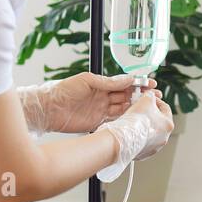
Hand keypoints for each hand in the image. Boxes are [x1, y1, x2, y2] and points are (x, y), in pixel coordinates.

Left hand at [23, 73, 157, 134]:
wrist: (48, 109)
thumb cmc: (62, 90)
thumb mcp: (87, 81)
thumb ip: (108, 82)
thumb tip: (127, 79)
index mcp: (101, 84)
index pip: (124, 83)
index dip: (138, 83)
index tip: (150, 83)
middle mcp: (103, 97)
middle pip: (127, 97)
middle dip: (141, 97)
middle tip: (154, 98)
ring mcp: (101, 110)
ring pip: (123, 109)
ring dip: (135, 109)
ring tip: (147, 109)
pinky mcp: (97, 122)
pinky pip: (115, 121)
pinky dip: (125, 120)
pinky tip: (134, 120)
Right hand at [93, 91, 173, 180]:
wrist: (125, 137)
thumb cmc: (137, 121)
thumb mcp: (146, 100)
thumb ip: (150, 96)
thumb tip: (150, 95)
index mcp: (169, 125)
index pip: (165, 108)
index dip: (155, 100)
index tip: (148, 98)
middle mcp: (164, 138)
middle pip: (157, 121)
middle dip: (148, 113)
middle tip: (139, 108)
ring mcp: (154, 147)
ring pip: (149, 132)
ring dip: (142, 125)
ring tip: (133, 119)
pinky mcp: (143, 153)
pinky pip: (141, 141)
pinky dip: (137, 136)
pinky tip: (130, 130)